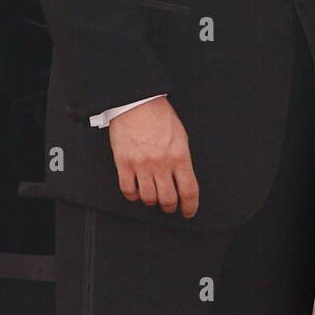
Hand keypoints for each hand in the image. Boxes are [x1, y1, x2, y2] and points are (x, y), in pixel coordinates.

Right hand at [109, 96, 198, 217]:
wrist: (137, 103)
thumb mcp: (181, 137)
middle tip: (170, 206)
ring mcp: (141, 165)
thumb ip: (182, 159)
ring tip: (153, 196)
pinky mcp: (124, 163)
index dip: (190, 206)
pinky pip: (128, 191)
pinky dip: (133, 196)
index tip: (188, 212)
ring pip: (148, 198)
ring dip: (152, 202)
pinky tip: (137, 191)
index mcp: (180, 156)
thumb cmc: (160, 117)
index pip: (189, 191)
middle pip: (168, 199)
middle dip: (170, 207)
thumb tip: (182, 180)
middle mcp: (161, 164)